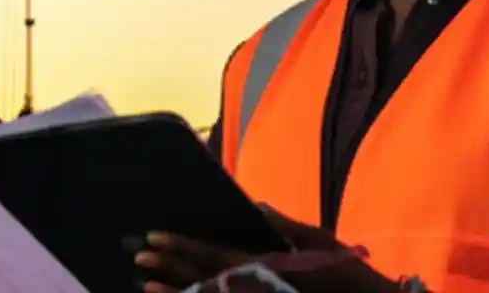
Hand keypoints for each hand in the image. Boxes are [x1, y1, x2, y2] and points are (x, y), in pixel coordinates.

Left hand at [134, 205, 401, 292]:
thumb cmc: (349, 276)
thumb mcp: (320, 244)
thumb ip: (286, 226)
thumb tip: (257, 206)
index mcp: (268, 263)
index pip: (216, 254)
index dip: (183, 246)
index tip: (155, 237)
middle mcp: (256, 284)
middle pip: (204, 277)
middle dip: (170, 266)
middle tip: (139, 255)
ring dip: (175, 291)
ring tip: (145, 283)